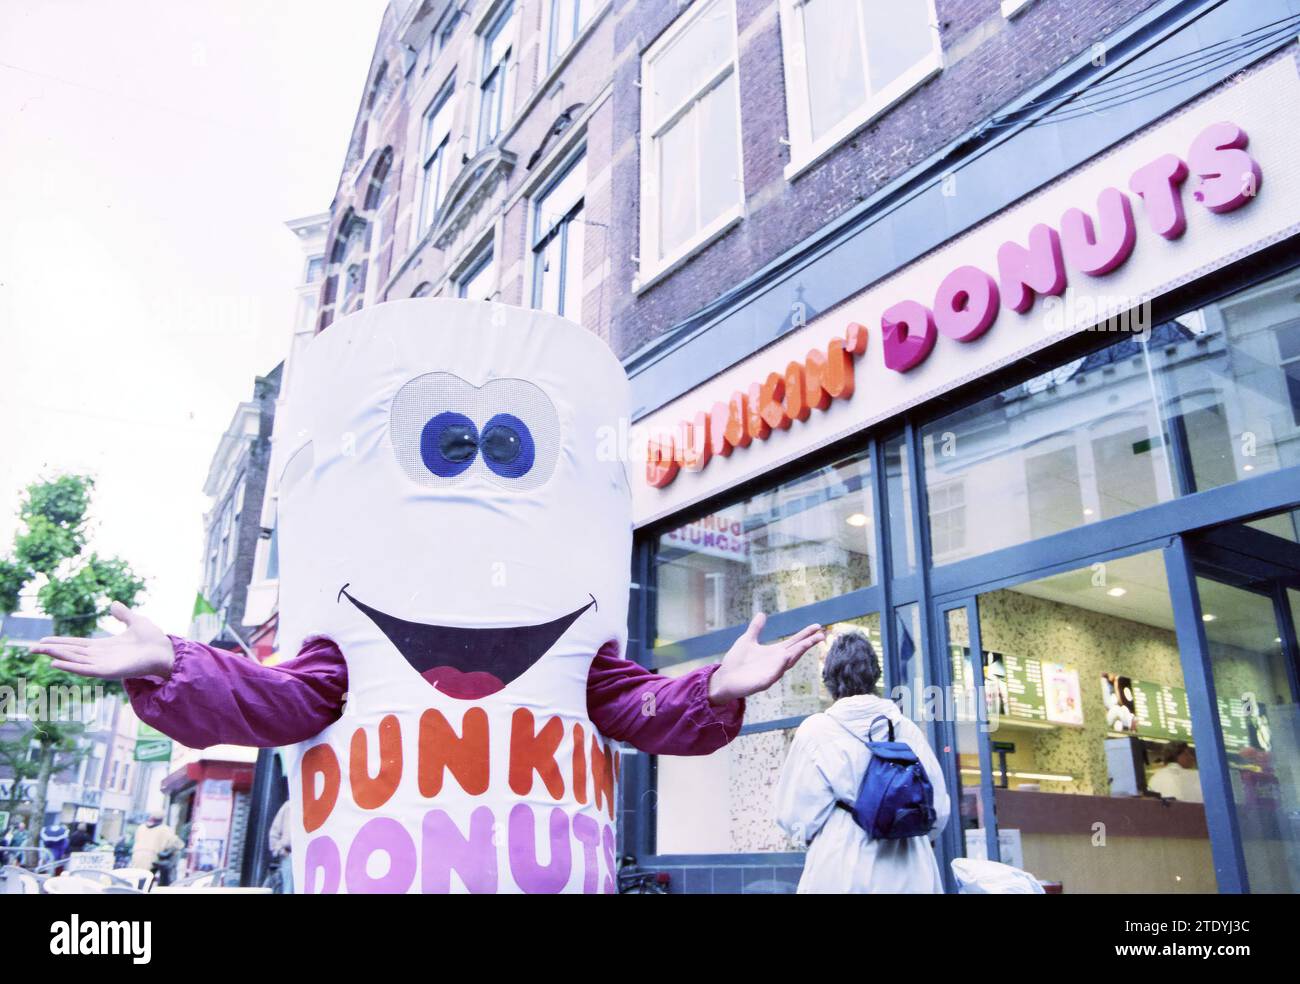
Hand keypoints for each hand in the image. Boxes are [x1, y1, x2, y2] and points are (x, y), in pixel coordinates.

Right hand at [31, 602, 173, 681]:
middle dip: (51, 649)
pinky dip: (70, 666)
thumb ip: (123, 614)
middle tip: (30, 648)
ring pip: (74, 660)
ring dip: (57, 655)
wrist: (167, 651)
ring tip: (39, 650)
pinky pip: (85, 670)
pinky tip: (56, 662)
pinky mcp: (109, 672)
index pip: (77, 644)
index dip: (60, 642)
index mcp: (104, 646)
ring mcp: (103, 665)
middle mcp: (100, 657)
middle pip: (71, 653)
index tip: (42, 640)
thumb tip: (113, 603)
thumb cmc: (154, 640)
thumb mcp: (136, 622)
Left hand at [708, 612, 824, 705]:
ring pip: (788, 663)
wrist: (724, 679)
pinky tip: (786, 656)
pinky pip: (773, 675)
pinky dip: (780, 666)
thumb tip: (762, 614)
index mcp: (774, 653)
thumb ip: (756, 628)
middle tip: (822, 635)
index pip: (794, 642)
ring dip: (797, 653)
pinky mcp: (762, 682)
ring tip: (807, 642)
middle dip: (808, 643)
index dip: (805, 635)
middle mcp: (776, 663)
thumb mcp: (747, 640)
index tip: (817, 626)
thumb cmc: (736, 662)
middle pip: (795, 652)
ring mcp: (771, 673)